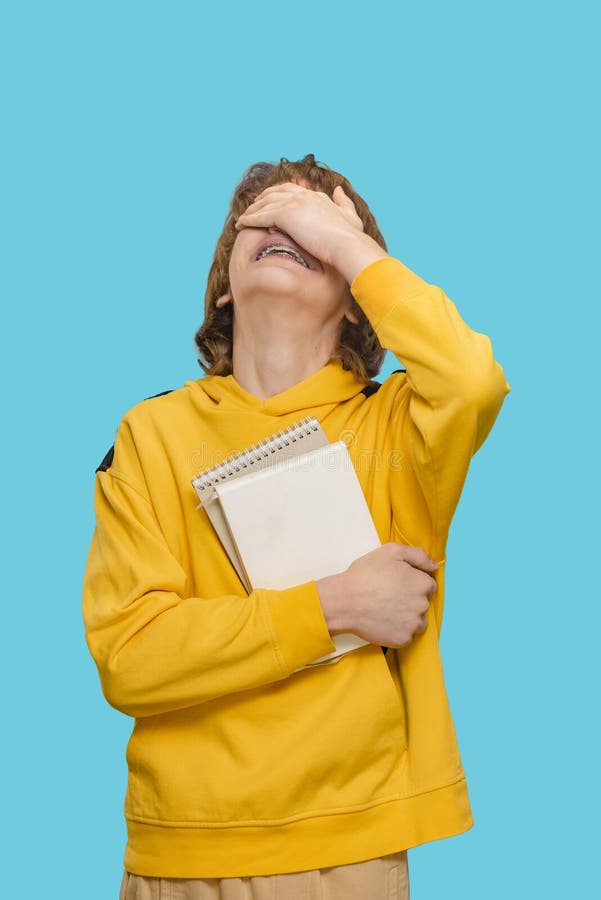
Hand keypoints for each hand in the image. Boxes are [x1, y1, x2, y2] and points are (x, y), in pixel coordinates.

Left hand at [235, 182, 386, 282]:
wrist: (346, 244)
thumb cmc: (351, 237)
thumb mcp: (350, 216)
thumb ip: (344, 202)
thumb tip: (338, 189)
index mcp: (316, 196)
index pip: (292, 190)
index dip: (279, 195)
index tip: (271, 201)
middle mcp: (303, 195)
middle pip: (275, 192)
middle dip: (262, 199)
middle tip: (252, 207)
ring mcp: (293, 203)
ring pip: (264, 203)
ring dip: (252, 210)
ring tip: (243, 217)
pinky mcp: (285, 214)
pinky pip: (260, 216)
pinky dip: (249, 219)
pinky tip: (241, 224)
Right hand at [317, 543, 438, 647]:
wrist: (344, 602)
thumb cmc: (365, 574)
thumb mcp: (391, 551)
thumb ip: (417, 555)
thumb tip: (434, 566)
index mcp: (422, 583)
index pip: (428, 584)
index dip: (412, 582)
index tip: (397, 583)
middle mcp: (422, 605)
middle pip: (423, 603)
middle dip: (410, 599)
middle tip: (388, 595)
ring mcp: (413, 624)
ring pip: (418, 621)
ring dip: (407, 617)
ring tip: (386, 609)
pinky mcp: (403, 640)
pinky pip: (406, 636)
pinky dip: (398, 630)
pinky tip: (383, 621)